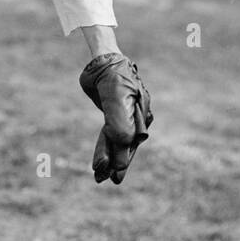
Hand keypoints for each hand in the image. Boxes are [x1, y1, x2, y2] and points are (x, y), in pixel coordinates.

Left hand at [79, 52, 152, 183]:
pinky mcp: (116, 117)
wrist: (104, 60)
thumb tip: (123, 142)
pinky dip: (105, 148)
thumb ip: (118, 118)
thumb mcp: (115, 94)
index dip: (120, 157)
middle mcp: (137, 118)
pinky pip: (111, 136)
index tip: (112, 173)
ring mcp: (128, 118)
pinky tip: (100, 161)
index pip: (128, 140)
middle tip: (105, 180)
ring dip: (109, 159)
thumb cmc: (111, 75)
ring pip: (118, 143)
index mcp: (140, 114)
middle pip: (125, 145)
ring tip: (99, 177)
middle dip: (115, 163)